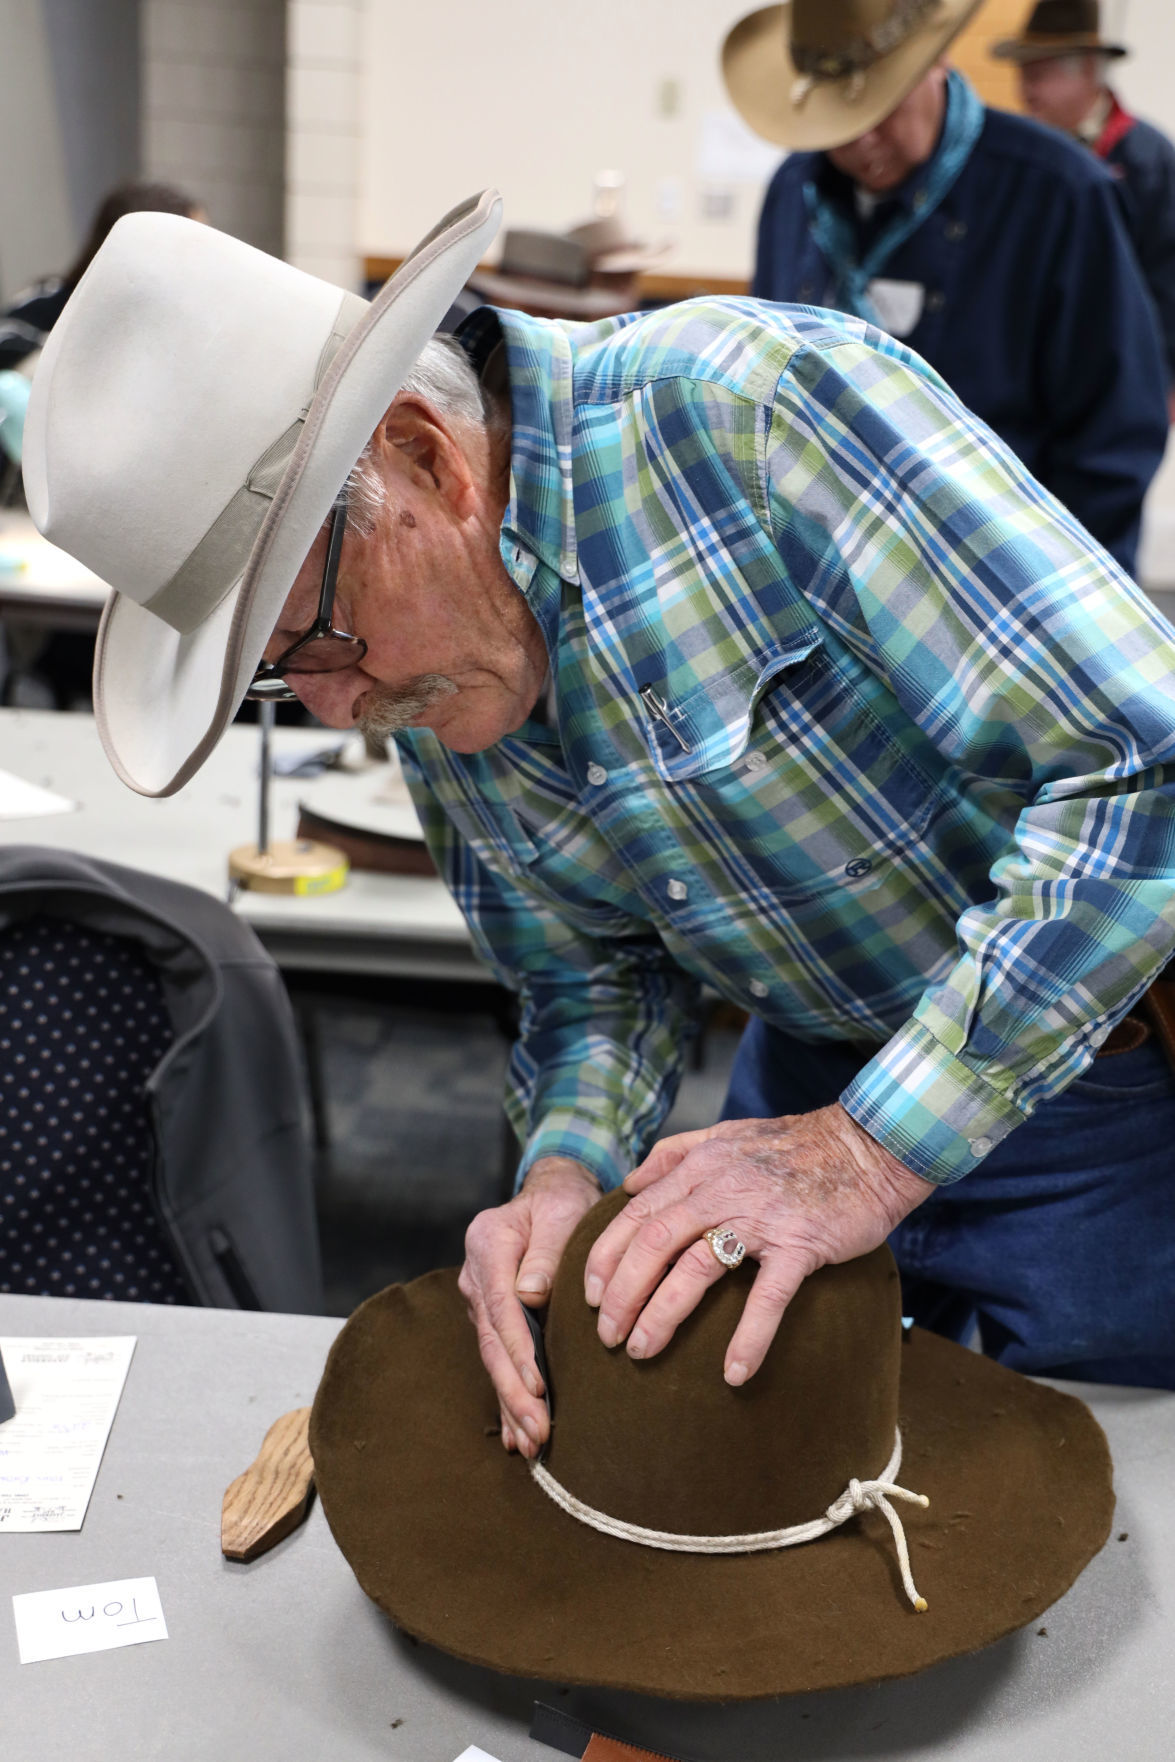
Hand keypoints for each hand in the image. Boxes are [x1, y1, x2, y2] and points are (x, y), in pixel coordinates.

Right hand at [459, 1156, 599, 1457]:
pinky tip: (514, 1435)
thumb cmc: (562, 1201)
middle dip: (515, 1393)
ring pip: (494, 1359)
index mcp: (488, 1245)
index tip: (539, 1386)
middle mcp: (475, 1276)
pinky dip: (508, 1397)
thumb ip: (546, 1250)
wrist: (551, 1194)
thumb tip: (530, 1294)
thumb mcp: (561, 1211)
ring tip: (531, 1445)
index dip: (519, 1350)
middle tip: (538, 1434)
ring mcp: (480, 1300)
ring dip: (512, 1404)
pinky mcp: (493, 1317)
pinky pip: (499, 1360)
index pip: (501, 1307)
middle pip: (492, 1343)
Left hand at [583, 1103, 931, 1386]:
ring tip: (641, 1352)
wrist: (869, 1146)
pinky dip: (749, 1336)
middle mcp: (721, 1190)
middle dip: (621, 1293)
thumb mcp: (727, 1134)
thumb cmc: (798, 1146)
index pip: (636, 1214)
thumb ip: (675, 1153)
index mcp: (700, 1167)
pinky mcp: (800, 1244)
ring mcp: (760, 1217)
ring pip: (696, 1269)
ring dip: (662, 1315)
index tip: (589, 1295)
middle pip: (653, 1243)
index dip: (605, 1256)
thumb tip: (631, 1181)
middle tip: (606, 1335)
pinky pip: (768, 1296)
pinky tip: (734, 1374)